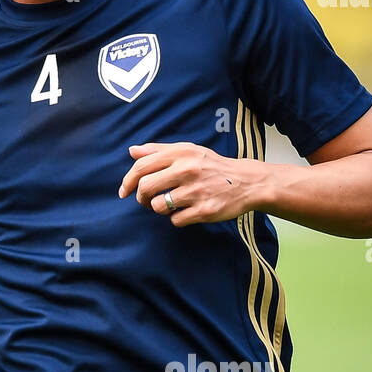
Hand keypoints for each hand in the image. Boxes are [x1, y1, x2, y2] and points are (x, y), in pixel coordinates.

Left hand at [117, 142, 263, 226]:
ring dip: (158, 209)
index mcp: (181, 154)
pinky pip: (175, 220)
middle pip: (145, 188)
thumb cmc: (211, 166)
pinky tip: (186, 211)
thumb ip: (159, 150)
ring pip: (158, 206)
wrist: (246, 181)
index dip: (128, 180)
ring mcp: (196, 191)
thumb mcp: (188, 151)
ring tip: (169, 204)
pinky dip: (176, 218)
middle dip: (140, 198)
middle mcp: (188, 170)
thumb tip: (132, 151)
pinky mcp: (204, 210)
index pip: (141, 166)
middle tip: (146, 201)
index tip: (124, 191)